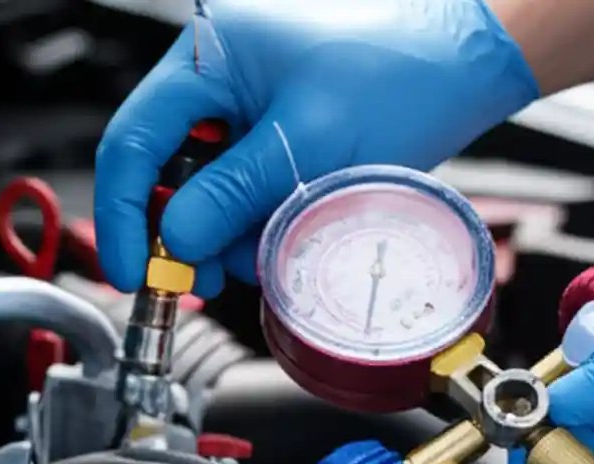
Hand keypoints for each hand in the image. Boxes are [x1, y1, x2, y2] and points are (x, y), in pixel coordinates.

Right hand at [94, 0, 537, 295]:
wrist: (468, 61)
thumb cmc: (401, 72)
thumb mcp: (309, 142)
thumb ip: (234, 193)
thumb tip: (175, 240)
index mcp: (209, 53)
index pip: (134, 139)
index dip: (125, 215)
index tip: (135, 273)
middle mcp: (217, 74)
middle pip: (167, 167)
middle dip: (187, 231)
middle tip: (206, 280)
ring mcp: (246, 101)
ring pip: (208, 185)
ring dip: (229, 232)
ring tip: (264, 256)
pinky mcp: (275, 126)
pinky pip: (244, 182)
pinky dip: (256, 218)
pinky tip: (283, 235)